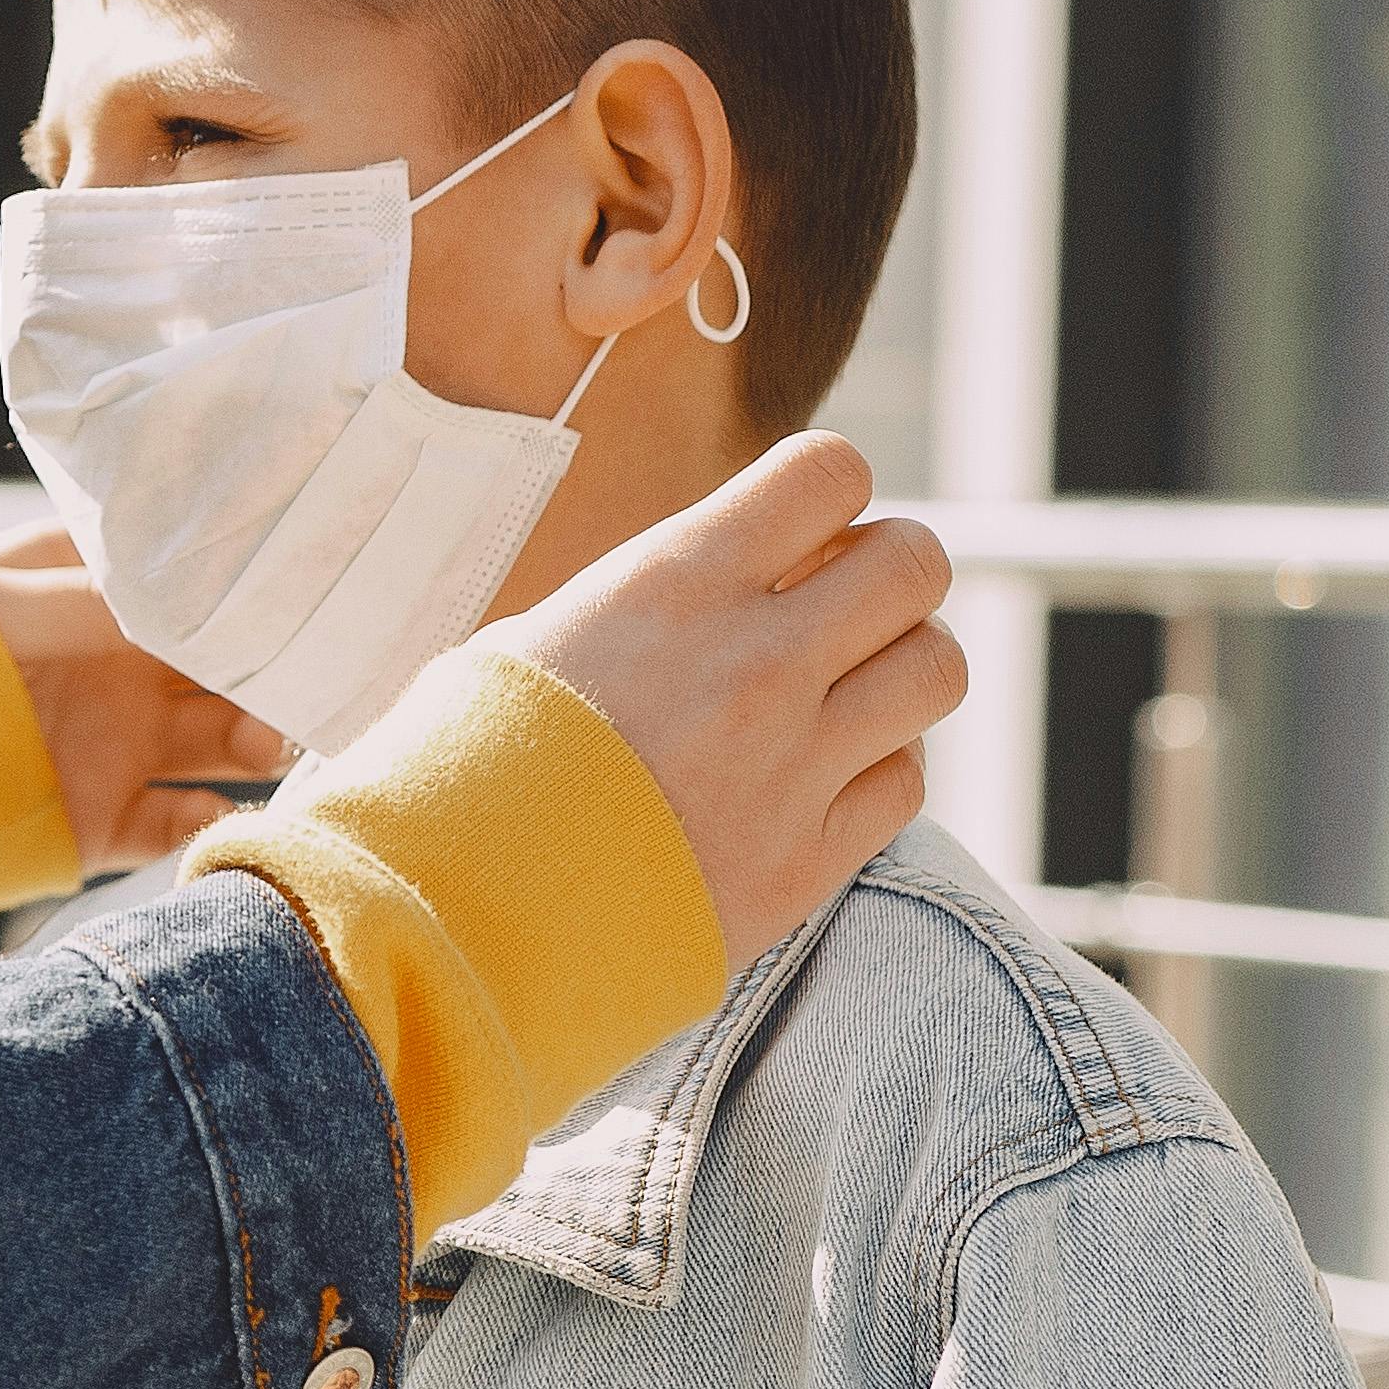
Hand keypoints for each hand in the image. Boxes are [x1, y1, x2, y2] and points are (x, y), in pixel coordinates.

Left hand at [0, 517, 293, 871]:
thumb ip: (85, 602)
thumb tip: (188, 597)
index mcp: (91, 595)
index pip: (191, 581)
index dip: (246, 585)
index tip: (302, 588)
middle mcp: (118, 665)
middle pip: (225, 664)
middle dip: (274, 668)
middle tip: (315, 676)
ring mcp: (116, 744)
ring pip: (222, 740)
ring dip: (260, 741)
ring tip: (272, 742)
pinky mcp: (103, 819)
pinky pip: (180, 824)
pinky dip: (214, 823)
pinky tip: (225, 812)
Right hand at [490, 433, 959, 966]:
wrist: (450, 917)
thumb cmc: (463, 766)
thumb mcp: (531, 638)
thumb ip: (647, 599)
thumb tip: (714, 575)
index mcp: (674, 582)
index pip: (829, 472)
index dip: (826, 493)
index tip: (794, 534)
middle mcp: (754, 662)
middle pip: (915, 566)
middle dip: (887, 573)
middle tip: (835, 609)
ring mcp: (792, 766)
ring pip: (937, 670)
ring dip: (897, 667)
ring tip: (839, 692)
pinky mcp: (806, 862)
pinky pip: (906, 782)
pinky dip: (877, 768)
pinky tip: (816, 776)